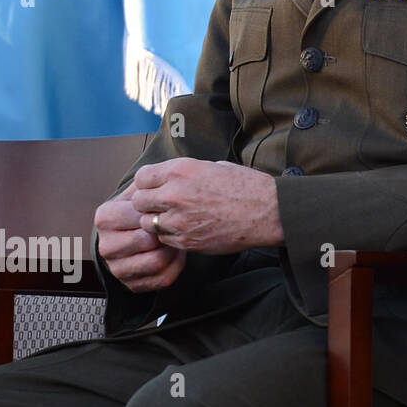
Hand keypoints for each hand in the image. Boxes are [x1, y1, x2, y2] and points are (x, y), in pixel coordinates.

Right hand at [95, 182, 187, 292]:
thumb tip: (153, 177)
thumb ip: (146, 183)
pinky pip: (162, 278)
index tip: (166, 209)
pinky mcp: (132, 284)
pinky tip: (176, 255)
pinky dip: (176, 266)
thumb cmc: (145, 210)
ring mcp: (117, 267)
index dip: (157, 212)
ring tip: (176, 239)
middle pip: (146, 239)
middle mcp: (106, 245)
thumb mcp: (142, 191)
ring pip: (156, 261)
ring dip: (173, 250)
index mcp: (105, 218)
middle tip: (175, 226)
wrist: (142, 233)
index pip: (136, 215)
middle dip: (166, 232)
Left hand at [130, 158, 284, 255]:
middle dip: (148, 204)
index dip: (148, 183)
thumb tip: (173, 178)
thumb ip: (187, 173)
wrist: (267, 212)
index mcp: (181, 170)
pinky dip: (170, 236)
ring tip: (176, 219)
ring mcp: (178, 219)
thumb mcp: (215, 167)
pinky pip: (163, 238)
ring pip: (147, 223)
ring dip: (157, 221)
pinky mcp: (185, 240)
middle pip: (138, 201)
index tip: (156, 187)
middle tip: (163, 206)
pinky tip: (187, 229)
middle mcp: (174, 193)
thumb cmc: (247, 186)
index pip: (141, 177)